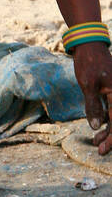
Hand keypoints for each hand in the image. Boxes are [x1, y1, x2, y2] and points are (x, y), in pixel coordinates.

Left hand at [71, 41, 111, 155]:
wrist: (89, 47)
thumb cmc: (88, 63)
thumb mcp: (88, 85)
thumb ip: (93, 106)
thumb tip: (95, 126)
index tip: (103, 150)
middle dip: (111, 137)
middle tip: (99, 150)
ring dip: (108, 130)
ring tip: (96, 141)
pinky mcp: (111, 93)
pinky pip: (111, 111)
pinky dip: (105, 120)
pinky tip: (97, 129)